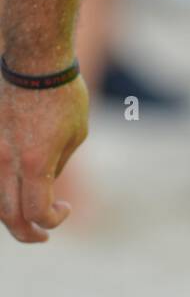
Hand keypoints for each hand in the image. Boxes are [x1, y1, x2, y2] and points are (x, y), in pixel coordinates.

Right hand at [0, 73, 88, 241]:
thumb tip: (47, 182)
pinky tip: (15, 190)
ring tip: (26, 220)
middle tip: (40, 236)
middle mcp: (6, 161)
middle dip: (26, 232)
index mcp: (35, 162)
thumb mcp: (75, 133)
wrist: (33, 60)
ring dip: (9, 214)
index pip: (37, 212)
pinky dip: (1, 190)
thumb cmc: (63, 94)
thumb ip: (57, 165)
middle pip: (8, 215)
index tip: (65, 209)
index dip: (52, 221)